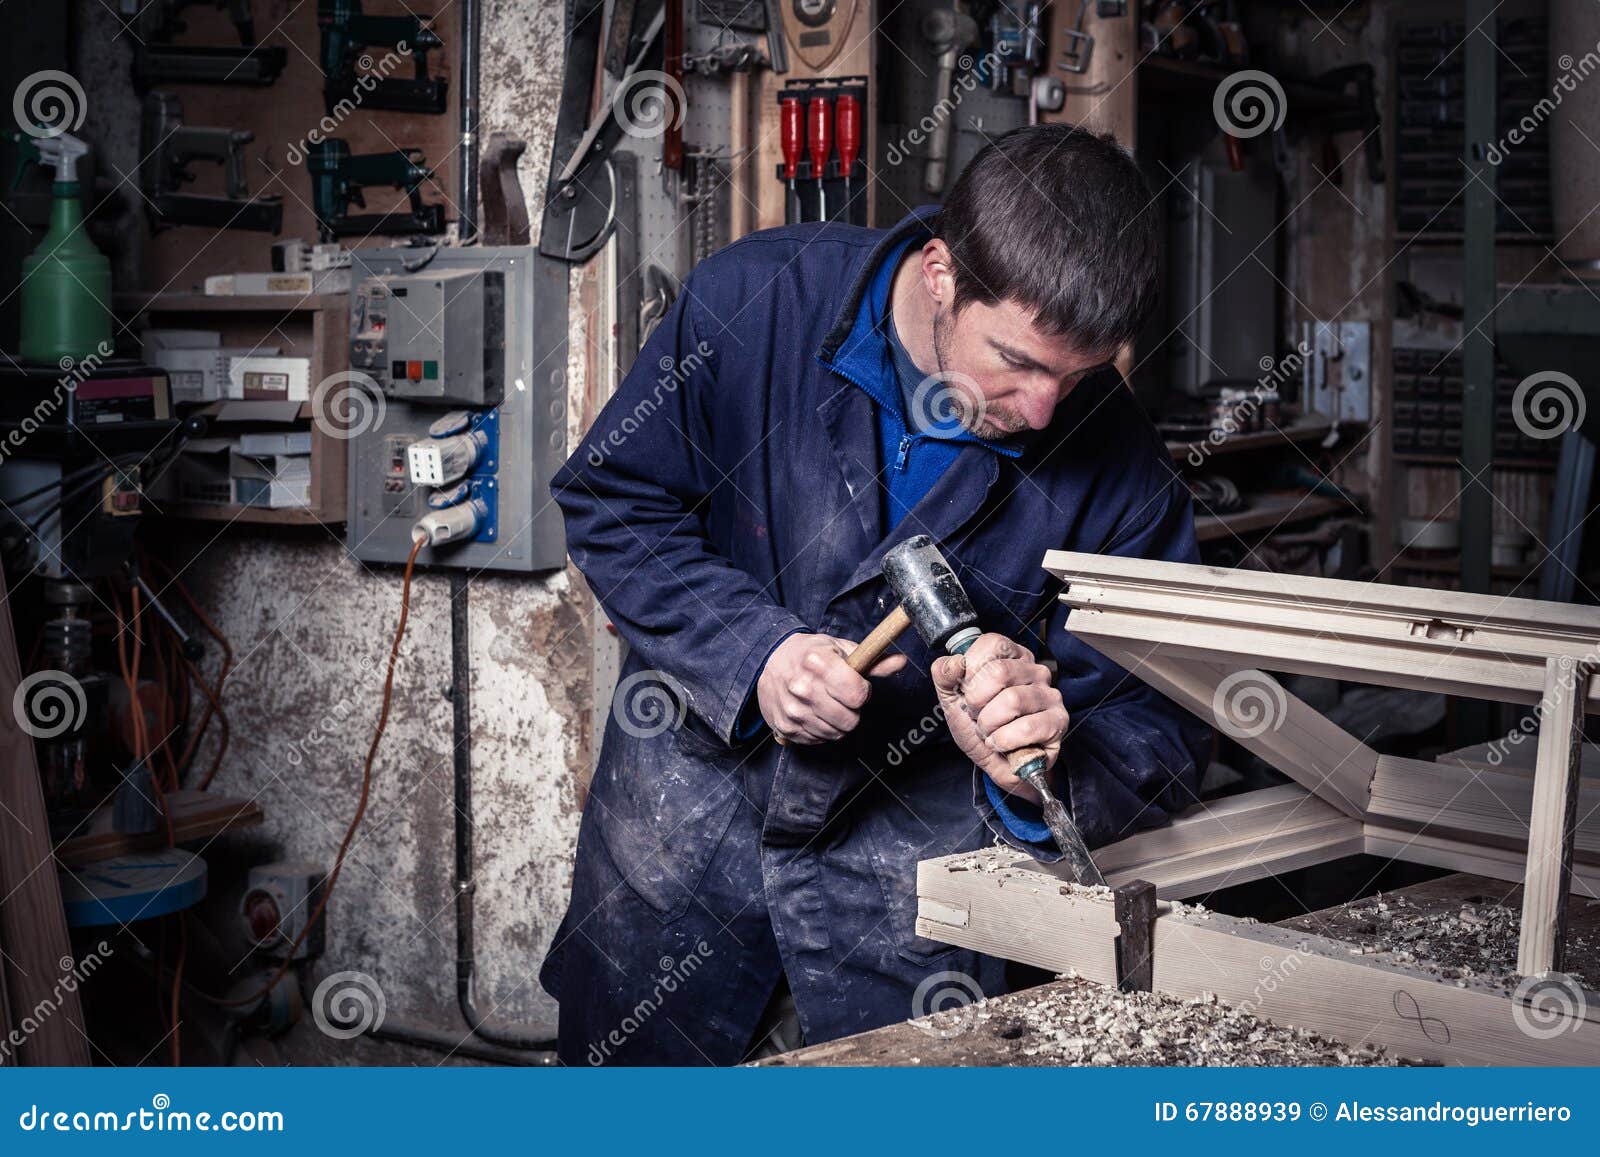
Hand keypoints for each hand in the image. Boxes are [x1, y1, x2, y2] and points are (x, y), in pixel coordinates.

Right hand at [757, 632, 908, 743]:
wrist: (769, 660)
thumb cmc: (810, 654)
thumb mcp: (841, 649)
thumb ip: (872, 661)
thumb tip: (901, 662)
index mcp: (818, 663)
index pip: (857, 695)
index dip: (862, 692)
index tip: (855, 685)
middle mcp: (802, 688)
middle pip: (849, 720)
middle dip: (851, 710)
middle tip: (840, 696)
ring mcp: (792, 710)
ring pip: (835, 734)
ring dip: (837, 722)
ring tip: (826, 703)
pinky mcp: (785, 727)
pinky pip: (818, 740)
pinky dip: (820, 729)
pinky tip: (814, 712)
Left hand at [932, 633, 1066, 804]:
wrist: (996, 763)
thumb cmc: (980, 726)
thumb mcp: (953, 698)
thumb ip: (944, 674)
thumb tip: (955, 662)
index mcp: (1012, 657)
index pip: (993, 643)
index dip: (971, 669)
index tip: (967, 690)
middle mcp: (1035, 671)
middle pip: (999, 672)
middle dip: (977, 702)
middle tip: (978, 715)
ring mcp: (1050, 695)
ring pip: (1012, 700)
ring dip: (989, 724)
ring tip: (990, 732)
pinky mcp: (1058, 721)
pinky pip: (1027, 727)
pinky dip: (1005, 741)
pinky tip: (1002, 744)